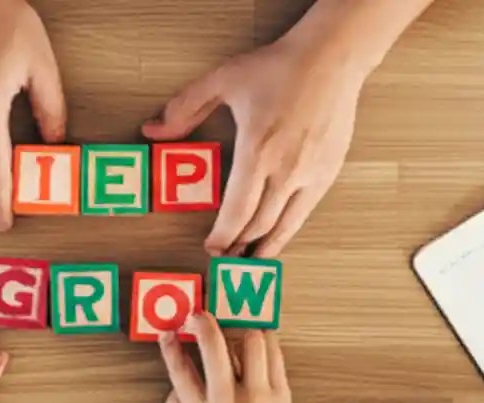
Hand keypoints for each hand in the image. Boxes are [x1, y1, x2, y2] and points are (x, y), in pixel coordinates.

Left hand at [142, 27, 363, 257]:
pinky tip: (276, 238)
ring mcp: (310, 175)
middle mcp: (285, 170)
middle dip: (238, 246)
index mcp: (257, 151)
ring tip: (248, 261)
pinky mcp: (327, 174)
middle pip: (258, 225)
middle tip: (223, 258)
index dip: (222, 236)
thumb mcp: (223, 80)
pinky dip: (287, 231)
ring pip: (284, 226)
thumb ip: (184, 108)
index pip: (237, 212)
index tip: (210, 248)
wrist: (331, 60)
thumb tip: (152, 130)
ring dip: (263, 248)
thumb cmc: (277, 68)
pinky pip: (304, 214)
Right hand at [157, 313, 322, 402]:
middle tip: (198, 315)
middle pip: (213, 349)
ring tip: (234, 337)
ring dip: (238, 333)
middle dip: (202, 324)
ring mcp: (258, 398)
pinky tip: (257, 342)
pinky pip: (274, 355)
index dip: (170, 346)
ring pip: (250, 344)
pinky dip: (264, 342)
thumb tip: (174, 385)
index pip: (180, 371)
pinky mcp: (282, 395)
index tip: (168, 332)